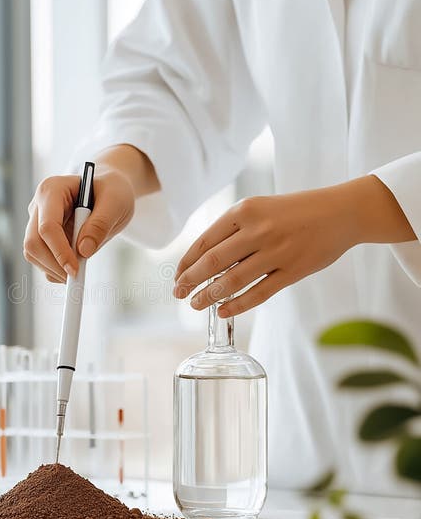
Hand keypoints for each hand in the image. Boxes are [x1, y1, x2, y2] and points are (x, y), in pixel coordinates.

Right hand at [24, 167, 135, 282]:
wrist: (108, 191)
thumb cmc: (111, 191)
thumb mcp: (115, 202)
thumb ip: (100, 224)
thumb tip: (83, 251)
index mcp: (53, 190)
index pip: (48, 226)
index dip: (60, 251)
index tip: (75, 270)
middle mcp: (39, 205)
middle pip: (33, 242)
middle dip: (53, 264)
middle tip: (77, 277)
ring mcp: (37, 221)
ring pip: (33, 253)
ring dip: (53, 269)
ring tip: (79, 271)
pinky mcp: (41, 236)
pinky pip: (40, 259)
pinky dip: (54, 269)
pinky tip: (73, 265)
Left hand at [172, 178, 398, 316]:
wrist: (341, 212)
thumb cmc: (296, 211)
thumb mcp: (260, 208)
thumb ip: (234, 229)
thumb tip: (203, 259)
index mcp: (245, 210)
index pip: (205, 241)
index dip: (186, 262)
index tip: (177, 276)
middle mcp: (258, 230)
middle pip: (213, 262)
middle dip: (190, 280)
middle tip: (179, 293)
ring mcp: (276, 251)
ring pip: (232, 280)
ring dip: (209, 295)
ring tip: (196, 305)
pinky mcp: (293, 271)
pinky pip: (259, 293)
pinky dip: (238, 305)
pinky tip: (224, 311)